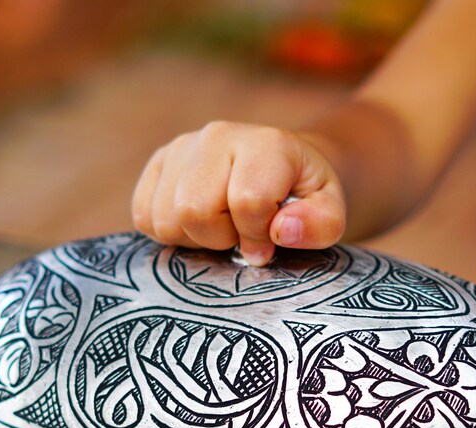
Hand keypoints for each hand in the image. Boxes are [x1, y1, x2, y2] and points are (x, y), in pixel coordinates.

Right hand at [131, 121, 346, 266]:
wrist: (286, 171)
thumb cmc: (307, 199)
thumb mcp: (331, 214)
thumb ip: (319, 225)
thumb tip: (280, 231)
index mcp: (266, 144)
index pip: (246, 202)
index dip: (256, 237)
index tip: (268, 244)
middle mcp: (218, 135)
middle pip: (194, 210)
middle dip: (220, 238)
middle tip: (240, 235)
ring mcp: (183, 146)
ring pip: (165, 218)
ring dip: (194, 238)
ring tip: (221, 227)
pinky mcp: (159, 163)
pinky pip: (143, 216)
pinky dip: (168, 232)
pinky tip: (197, 225)